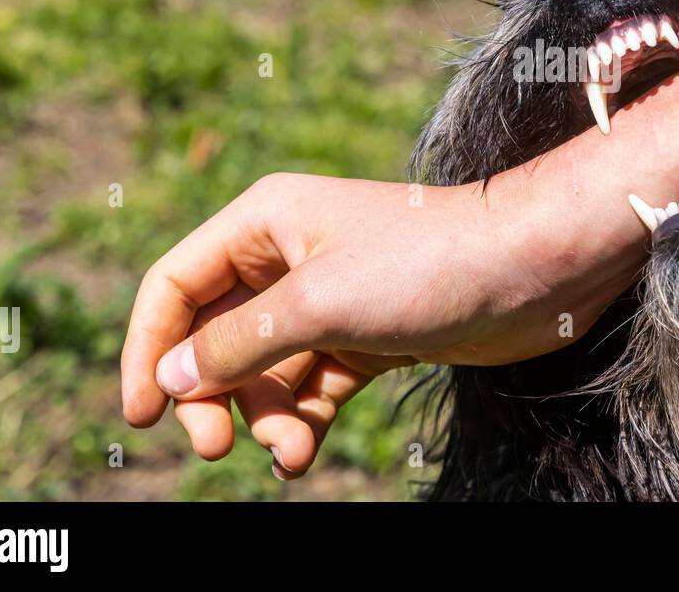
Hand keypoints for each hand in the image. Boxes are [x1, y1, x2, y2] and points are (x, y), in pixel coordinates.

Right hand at [120, 171, 640, 470]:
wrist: (534, 269)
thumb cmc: (427, 265)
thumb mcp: (318, 304)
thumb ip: (236, 344)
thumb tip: (170, 377)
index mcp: (265, 222)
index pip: (175, 284)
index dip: (147, 347)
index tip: (144, 416)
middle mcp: (290, 255)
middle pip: (215, 335)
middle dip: (211, 396)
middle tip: (215, 449)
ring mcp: (331, 298)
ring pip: (265, 369)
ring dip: (265, 417)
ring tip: (291, 455)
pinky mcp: (368, 334)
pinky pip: (310, 385)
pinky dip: (302, 420)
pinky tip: (305, 453)